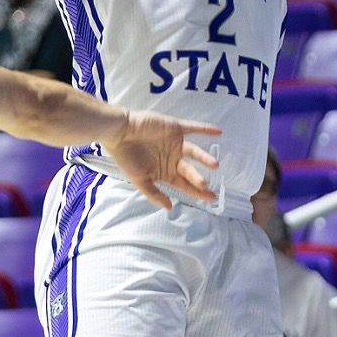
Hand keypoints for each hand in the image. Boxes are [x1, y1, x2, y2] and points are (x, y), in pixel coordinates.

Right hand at [105, 112, 220, 208]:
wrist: (118, 132)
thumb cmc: (126, 157)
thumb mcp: (139, 180)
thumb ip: (154, 193)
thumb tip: (169, 208)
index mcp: (165, 172)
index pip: (184, 184)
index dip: (197, 192)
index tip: (210, 199)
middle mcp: (172, 158)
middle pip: (190, 171)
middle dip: (198, 179)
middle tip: (207, 187)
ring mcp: (174, 143)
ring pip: (194, 151)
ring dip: (204, 157)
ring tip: (214, 164)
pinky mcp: (174, 128)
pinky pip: (192, 128)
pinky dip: (204, 129)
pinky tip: (217, 131)